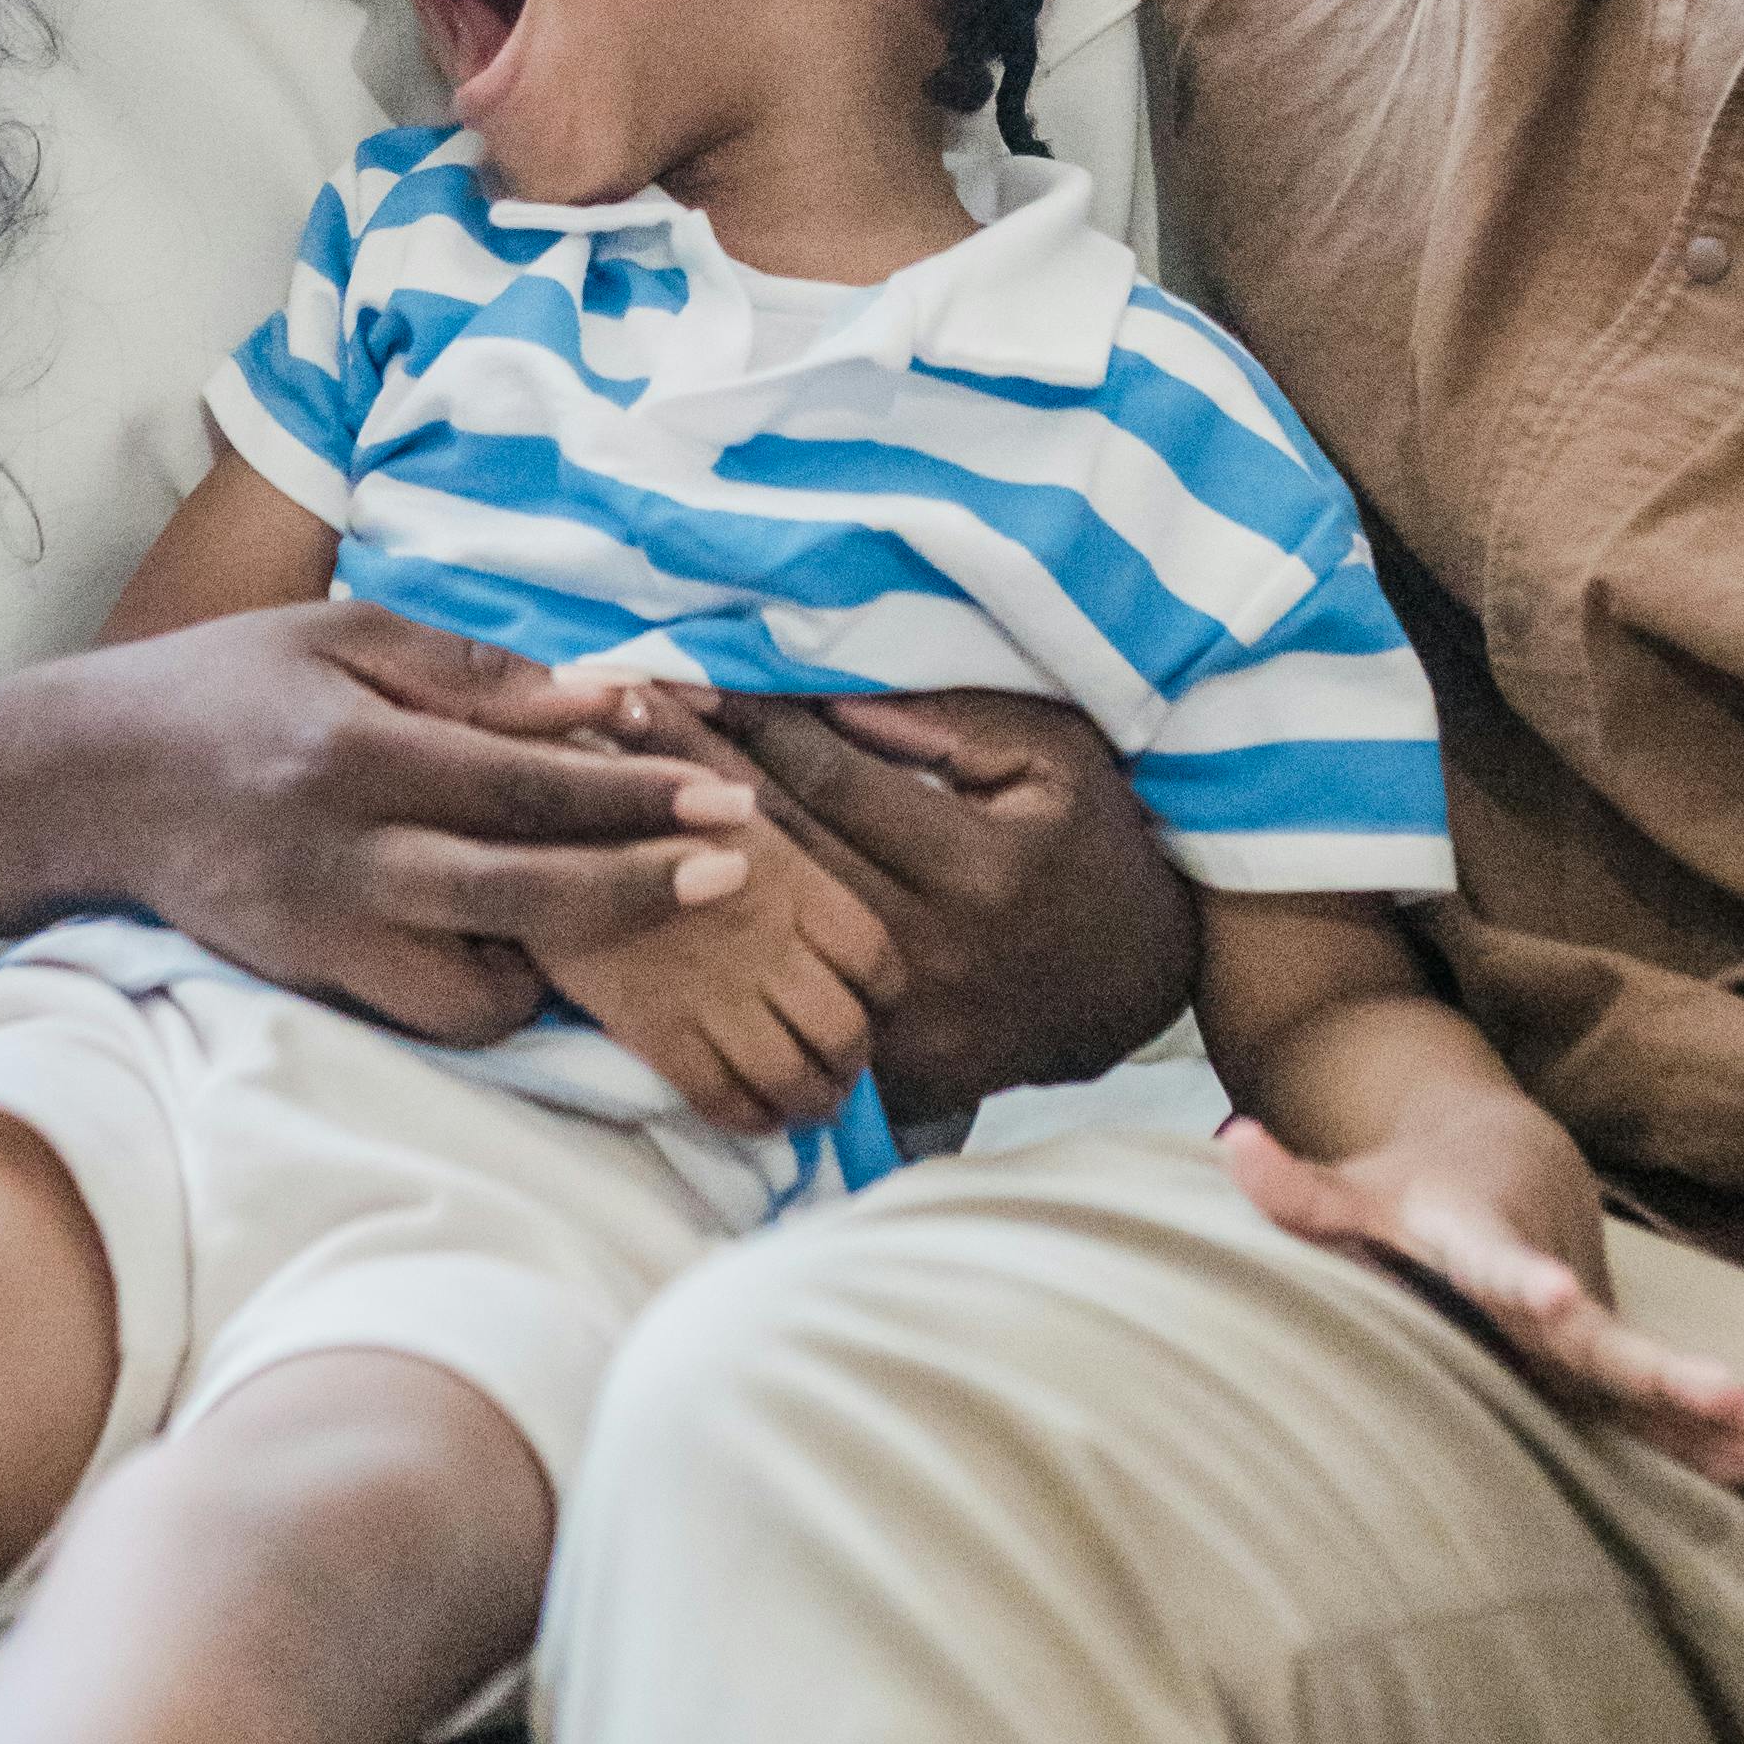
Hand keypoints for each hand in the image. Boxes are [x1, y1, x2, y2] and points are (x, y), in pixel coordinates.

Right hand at [0, 604, 769, 1048]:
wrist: (85, 779)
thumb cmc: (231, 684)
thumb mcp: (344, 636)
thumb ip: (476, 672)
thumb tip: (605, 696)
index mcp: (353, 750)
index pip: (521, 782)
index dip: (630, 796)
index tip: (724, 797)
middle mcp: (339, 855)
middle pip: (520, 891)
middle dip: (640, 887)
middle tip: (734, 871)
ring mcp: (320, 934)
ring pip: (479, 988)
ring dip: (563, 958)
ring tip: (615, 905)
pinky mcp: (307, 982)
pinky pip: (430, 1013)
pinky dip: (489, 988)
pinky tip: (518, 938)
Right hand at [533, 819, 897, 1132]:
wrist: (543, 828)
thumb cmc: (634, 801)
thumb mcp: (726, 804)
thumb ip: (775, 851)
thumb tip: (818, 879)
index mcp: (797, 885)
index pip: (877, 962)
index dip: (884, 998)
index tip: (870, 1007)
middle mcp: (771, 947)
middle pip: (845, 1032)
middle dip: (850, 1063)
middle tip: (838, 1070)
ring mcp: (718, 996)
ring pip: (794, 1079)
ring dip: (812, 1103)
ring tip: (807, 1105)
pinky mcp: (661, 1034)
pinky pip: (726, 1101)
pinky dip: (753, 1120)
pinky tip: (756, 1116)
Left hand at [609, 685, 1186, 1126]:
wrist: (1138, 992)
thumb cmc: (1095, 848)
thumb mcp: (1051, 757)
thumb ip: (947, 722)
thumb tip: (828, 692)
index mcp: (974, 867)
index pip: (832, 780)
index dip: (748, 722)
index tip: (674, 670)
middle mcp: (931, 952)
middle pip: (780, 852)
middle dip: (687, 774)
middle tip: (606, 711)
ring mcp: (907, 1024)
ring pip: (768, 931)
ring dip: (686, 857)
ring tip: (611, 791)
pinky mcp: (894, 1073)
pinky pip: (791, 999)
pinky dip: (727, 945)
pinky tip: (666, 889)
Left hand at [1216, 1107, 1743, 1487]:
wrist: (1505, 1161)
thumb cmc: (1412, 1193)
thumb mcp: (1352, 1190)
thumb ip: (1296, 1190)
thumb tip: (1231, 1143)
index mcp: (1482, 1244)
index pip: (1500, 1261)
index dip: (1527, 1276)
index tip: (1558, 1293)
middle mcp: (1547, 1287)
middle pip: (1603, 1334)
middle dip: (1663, 1368)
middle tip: (1730, 1392)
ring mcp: (1581, 1329)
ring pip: (1645, 1370)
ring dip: (1706, 1403)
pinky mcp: (1595, 1362)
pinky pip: (1648, 1405)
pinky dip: (1699, 1433)